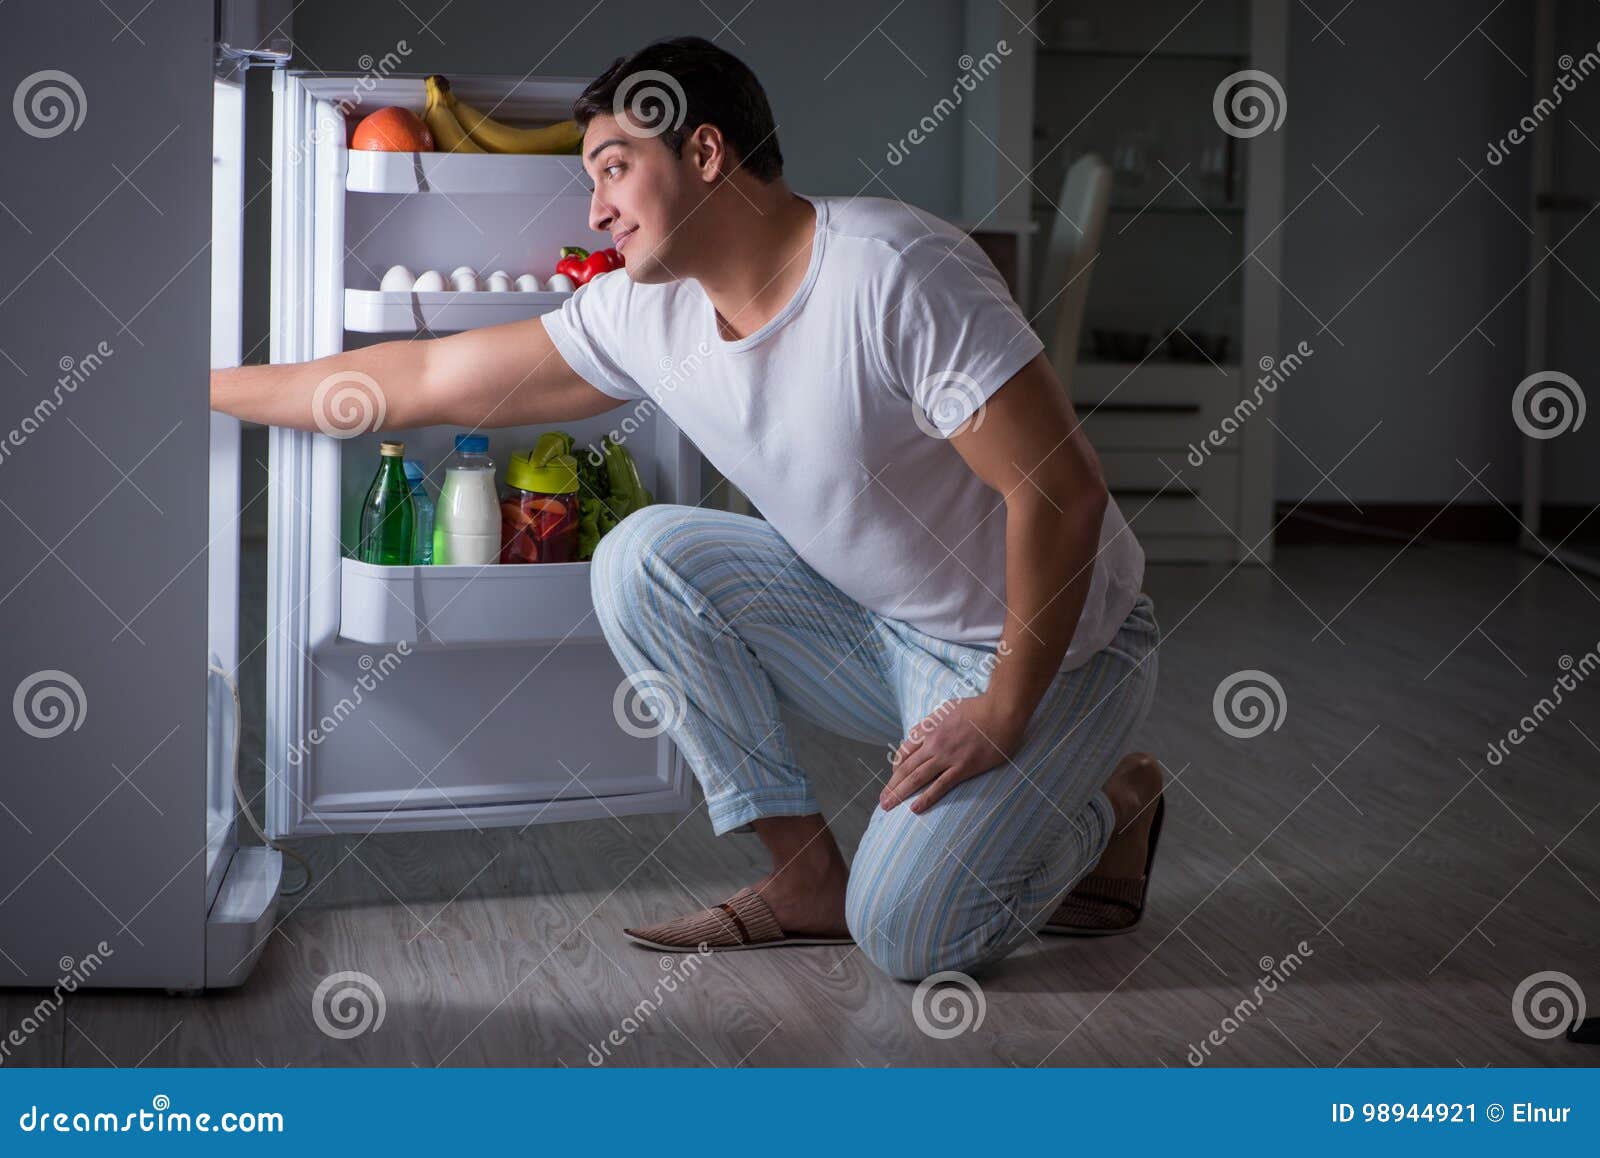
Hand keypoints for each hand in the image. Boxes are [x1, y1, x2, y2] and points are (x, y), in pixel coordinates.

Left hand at [881, 694, 1029, 814]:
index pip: (905, 751)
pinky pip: (940, 785)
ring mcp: (947, 756)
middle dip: (891, 785)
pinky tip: (915, 808)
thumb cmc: (977, 708)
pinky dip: (926, 798)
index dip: (896, 767)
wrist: (1000, 711)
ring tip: (889, 806)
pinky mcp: (963, 767)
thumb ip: (933, 722)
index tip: (893, 778)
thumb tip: (924, 731)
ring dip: (900, 793)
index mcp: (929, 728)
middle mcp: (933, 743)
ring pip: (917, 777)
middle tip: (882, 800)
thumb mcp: (947, 709)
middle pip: (906, 767)